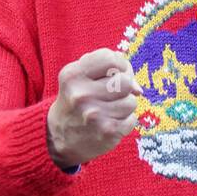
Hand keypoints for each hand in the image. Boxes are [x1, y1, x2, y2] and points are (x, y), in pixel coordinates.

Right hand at [47, 49, 143, 168]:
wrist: (59, 136)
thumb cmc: (76, 100)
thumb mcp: (80, 76)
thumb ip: (109, 69)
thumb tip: (138, 89)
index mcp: (73, 75)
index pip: (111, 58)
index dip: (119, 64)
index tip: (114, 73)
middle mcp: (81, 95)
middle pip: (125, 81)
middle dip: (124, 86)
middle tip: (113, 93)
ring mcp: (94, 115)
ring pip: (131, 101)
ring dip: (125, 105)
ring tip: (109, 109)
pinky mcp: (107, 132)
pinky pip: (132, 119)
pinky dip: (125, 121)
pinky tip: (110, 122)